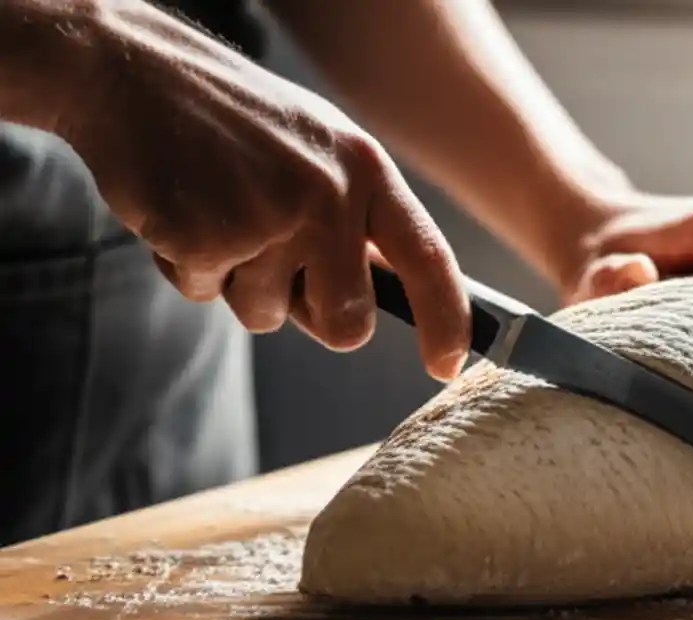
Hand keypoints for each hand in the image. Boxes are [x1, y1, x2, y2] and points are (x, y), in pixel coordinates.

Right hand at [60, 1, 468, 377]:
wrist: (139, 76)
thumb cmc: (238, 123)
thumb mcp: (322, 150)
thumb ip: (360, 217)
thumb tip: (398, 295)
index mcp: (367, 171)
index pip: (429, 260)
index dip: (446, 321)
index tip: (447, 364)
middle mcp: (330, 195)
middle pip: (348, 323)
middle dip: (313, 316)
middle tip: (277, 263)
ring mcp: (271, 217)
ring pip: (267, 316)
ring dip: (238, 283)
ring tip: (220, 211)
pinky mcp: (210, 238)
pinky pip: (206, 296)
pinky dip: (188, 267)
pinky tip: (182, 210)